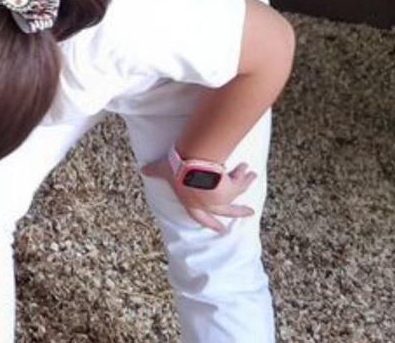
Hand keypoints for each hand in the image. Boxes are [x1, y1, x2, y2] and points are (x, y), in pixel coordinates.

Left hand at [142, 159, 257, 233]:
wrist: (193, 166)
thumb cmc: (175, 169)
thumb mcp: (163, 170)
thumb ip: (154, 171)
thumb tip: (143, 170)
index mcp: (191, 203)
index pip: (201, 217)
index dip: (210, 223)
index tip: (222, 229)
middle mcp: (208, 203)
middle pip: (226, 210)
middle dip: (238, 211)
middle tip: (249, 212)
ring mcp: (221, 197)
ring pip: (237, 192)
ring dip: (245, 182)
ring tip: (253, 176)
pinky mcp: (231, 189)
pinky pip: (239, 181)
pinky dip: (243, 175)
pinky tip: (248, 170)